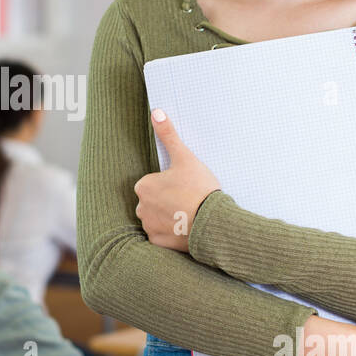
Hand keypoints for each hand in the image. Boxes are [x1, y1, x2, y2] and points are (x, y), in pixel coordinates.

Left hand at [133, 108, 220, 251]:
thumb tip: (156, 112)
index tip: (185, 186)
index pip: (153, 183)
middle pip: (153, 201)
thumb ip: (168, 135)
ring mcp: (149, 226)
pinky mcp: (157, 242)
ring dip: (168, 217)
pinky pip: (161, 236)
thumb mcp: (185, 158)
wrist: (215, 224)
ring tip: (189, 214)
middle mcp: (140, 207)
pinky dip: (171, 233)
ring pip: (156, 218)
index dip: (170, 184)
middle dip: (167, 201)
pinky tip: (185, 228)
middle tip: (188, 200)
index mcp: (144, 185)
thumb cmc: (200, 189)